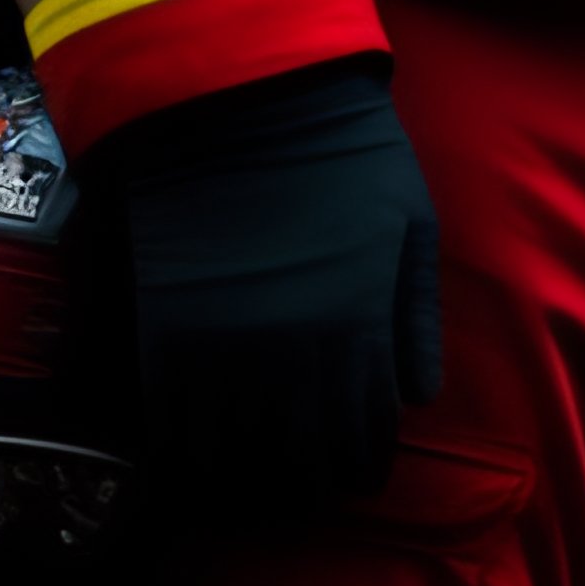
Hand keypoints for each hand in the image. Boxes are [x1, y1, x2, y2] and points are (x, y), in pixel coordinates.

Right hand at [110, 57, 440, 510]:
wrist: (248, 101)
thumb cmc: (346, 151)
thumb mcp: (410, 221)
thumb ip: (415, 313)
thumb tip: (418, 391)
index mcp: (358, 328)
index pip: (366, 437)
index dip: (365, 465)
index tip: (362, 471)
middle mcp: (292, 357)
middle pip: (302, 462)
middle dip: (312, 483)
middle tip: (312, 484)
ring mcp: (224, 352)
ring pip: (235, 458)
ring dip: (249, 479)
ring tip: (257, 480)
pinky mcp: (166, 336)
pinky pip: (173, 428)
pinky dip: (188, 454)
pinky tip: (202, 455)